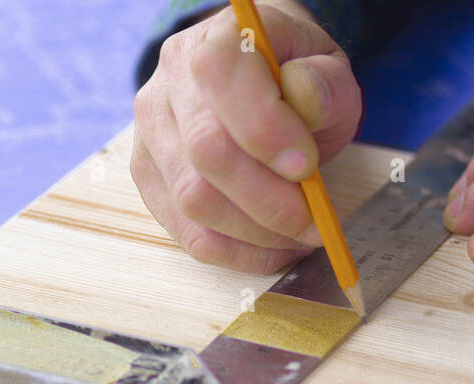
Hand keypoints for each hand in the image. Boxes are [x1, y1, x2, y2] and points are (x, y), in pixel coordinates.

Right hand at [131, 0, 362, 272]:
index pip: (223, 80)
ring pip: (193, 202)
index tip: (309, 166)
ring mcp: (149, 136)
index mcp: (212, 41)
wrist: (248, 83)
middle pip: (207, 153)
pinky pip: (186, 233)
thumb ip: (324, 83)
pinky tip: (270, 248)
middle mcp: (168, 85)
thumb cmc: (290, 77)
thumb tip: (306, 101)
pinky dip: (236, 253)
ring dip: (256, 233)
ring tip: (299, 236)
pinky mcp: (149, 180)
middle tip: (315, 222)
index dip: (266, 131)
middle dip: (269, 200)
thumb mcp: (324, 66)